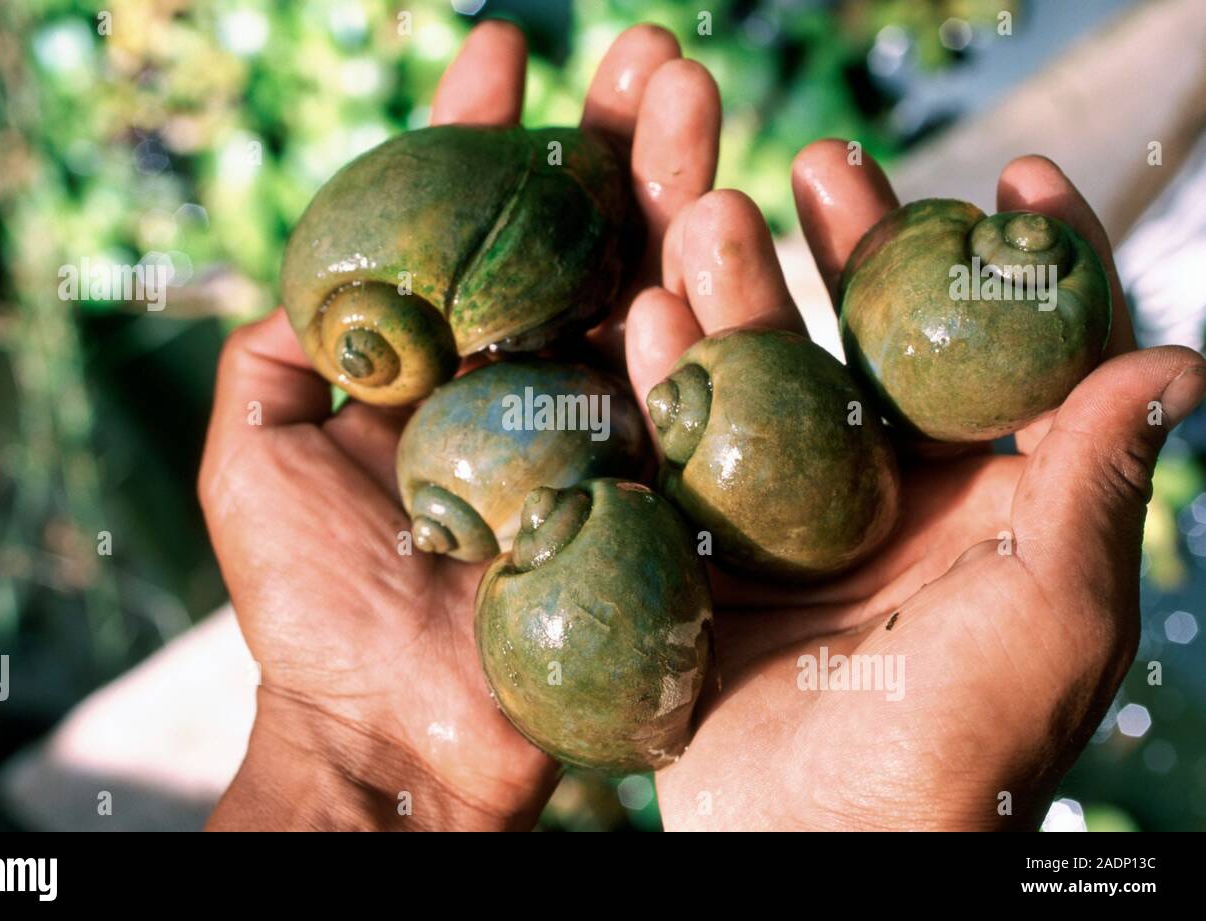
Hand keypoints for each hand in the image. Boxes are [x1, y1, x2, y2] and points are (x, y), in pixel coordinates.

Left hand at [200, 21, 720, 830]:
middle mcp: (531, 386)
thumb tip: (318, 263)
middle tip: (655, 54)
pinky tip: (712, 227)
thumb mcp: (251, 459)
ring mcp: (601, 436)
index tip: (506, 49)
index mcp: (446, 366)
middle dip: (614, 139)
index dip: (483, 137)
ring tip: (696, 94)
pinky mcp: (657, 496)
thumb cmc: (312, 607)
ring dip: (675, 187)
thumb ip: (276, 352)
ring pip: (648, 291)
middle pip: (582, 241)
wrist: (389, 737)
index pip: (472, 229)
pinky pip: (689, 395)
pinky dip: (700, 313)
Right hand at [625, 143, 1205, 829]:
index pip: (1011, 360)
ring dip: (741, 298)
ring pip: (769, 386)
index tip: (1013, 179)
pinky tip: (645, 316)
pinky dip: (666, 388)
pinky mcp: (711, 559)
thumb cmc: (964, 745)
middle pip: (872, 348)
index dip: (1020, 266)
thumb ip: (1092, 477)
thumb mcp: (1051, 606)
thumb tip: (1178, 352)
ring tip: (712, 213)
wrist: (820, 853)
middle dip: (852, 251)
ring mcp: (794, 527)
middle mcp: (892, 503)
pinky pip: (686, 458)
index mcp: (990, 506)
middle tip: (825, 162)